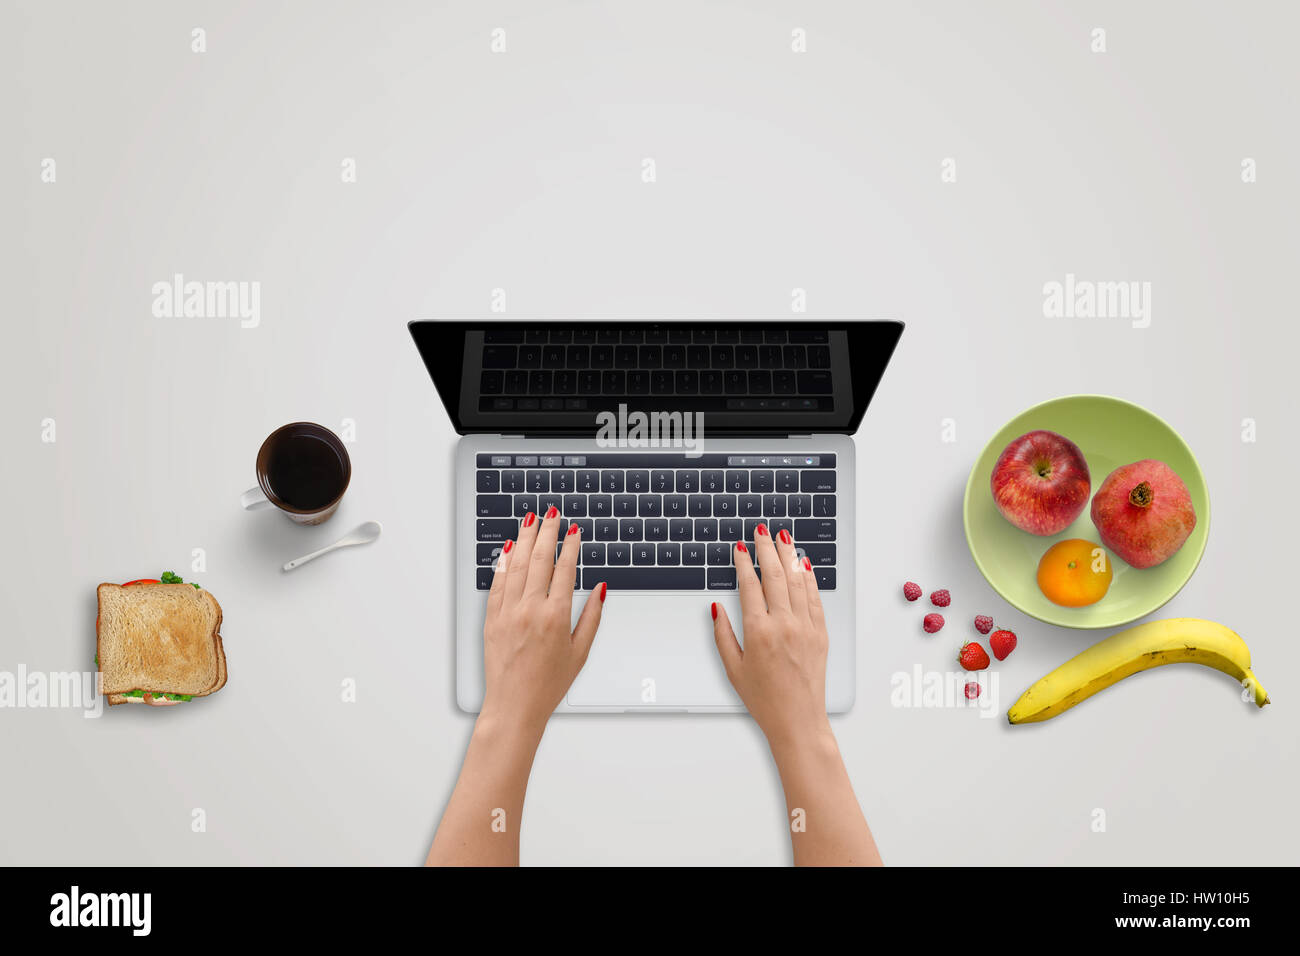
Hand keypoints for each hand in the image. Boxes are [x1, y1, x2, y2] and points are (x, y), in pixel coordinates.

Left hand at [481, 507, 605, 730]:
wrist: (514, 706)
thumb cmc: (548, 684)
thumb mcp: (580, 652)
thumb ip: (592, 616)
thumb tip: (600, 588)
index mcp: (555, 617)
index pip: (564, 569)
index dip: (570, 546)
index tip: (574, 531)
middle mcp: (529, 610)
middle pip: (539, 559)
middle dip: (547, 532)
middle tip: (552, 514)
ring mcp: (507, 612)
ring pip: (516, 565)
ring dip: (524, 539)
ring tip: (530, 520)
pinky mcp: (490, 619)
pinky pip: (497, 583)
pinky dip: (503, 562)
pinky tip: (508, 548)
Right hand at [710, 524, 829, 745]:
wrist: (798, 720)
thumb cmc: (764, 699)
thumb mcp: (733, 668)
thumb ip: (722, 635)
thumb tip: (716, 608)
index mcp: (759, 632)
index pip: (749, 585)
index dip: (743, 562)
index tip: (740, 548)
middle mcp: (784, 625)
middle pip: (774, 575)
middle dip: (766, 549)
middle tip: (761, 531)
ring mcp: (806, 627)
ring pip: (797, 581)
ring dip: (789, 556)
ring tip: (783, 537)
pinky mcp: (821, 633)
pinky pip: (814, 598)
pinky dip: (808, 578)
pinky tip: (803, 565)